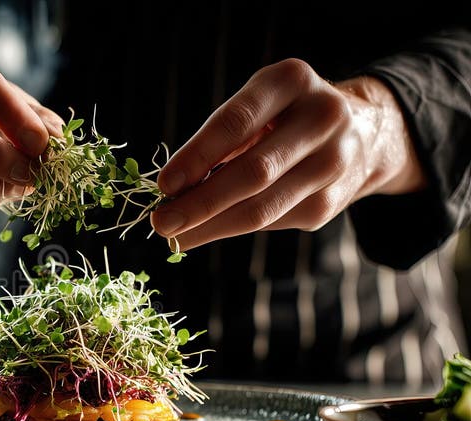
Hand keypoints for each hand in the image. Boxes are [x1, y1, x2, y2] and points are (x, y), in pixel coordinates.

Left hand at [151, 58, 426, 249]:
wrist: (363, 133)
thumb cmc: (283, 117)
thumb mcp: (256, 106)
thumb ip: (219, 141)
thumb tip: (174, 191)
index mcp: (292, 81)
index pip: (237, 122)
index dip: (197, 156)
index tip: (163, 185)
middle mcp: (322, 118)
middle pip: (253, 172)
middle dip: (200, 203)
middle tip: (161, 223)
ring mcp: (334, 162)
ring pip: (263, 207)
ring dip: (212, 226)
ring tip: (175, 236)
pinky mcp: (333, 202)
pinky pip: (273, 222)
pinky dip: (232, 229)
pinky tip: (205, 231)